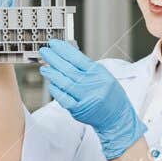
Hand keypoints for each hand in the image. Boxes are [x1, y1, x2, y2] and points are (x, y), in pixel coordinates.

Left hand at [39, 39, 144, 159]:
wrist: (117, 117)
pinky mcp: (78, 110)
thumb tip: (67, 54)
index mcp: (99, 74)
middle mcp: (92, 85)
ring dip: (52, 74)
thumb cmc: (110, 95)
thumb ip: (87, 67)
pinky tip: (51, 84)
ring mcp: (85, 98)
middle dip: (54, 59)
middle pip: (68, 69)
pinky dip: (55, 90)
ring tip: (45, 67)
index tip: (54, 44)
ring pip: (64, 83)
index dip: (64, 50)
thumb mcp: (103, 75)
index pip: (78, 58)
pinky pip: (62, 98)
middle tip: (45, 52)